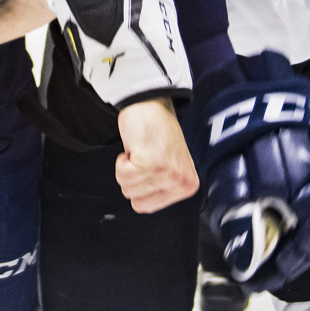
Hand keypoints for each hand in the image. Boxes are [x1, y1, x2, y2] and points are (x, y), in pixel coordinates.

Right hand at [116, 97, 197, 213]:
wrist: (151, 103)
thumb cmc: (158, 131)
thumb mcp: (171, 165)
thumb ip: (164, 187)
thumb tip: (146, 203)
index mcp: (188, 185)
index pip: (148, 207)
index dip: (140, 185)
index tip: (149, 166)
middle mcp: (181, 181)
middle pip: (136, 201)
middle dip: (133, 178)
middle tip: (144, 157)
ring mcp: (166, 173)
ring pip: (127, 188)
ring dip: (127, 168)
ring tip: (140, 151)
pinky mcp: (150, 163)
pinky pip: (122, 175)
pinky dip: (121, 161)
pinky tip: (135, 147)